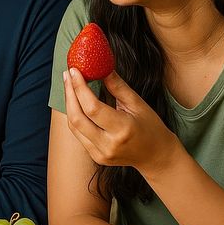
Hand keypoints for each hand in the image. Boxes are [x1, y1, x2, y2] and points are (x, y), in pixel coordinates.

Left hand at [62, 69, 179, 174]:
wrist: (156, 156)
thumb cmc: (150, 127)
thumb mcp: (138, 104)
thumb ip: (117, 86)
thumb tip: (101, 67)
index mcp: (123, 129)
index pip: (92, 107)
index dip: (79, 88)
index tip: (74, 70)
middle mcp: (109, 144)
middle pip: (77, 118)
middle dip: (69, 94)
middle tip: (67, 75)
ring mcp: (101, 153)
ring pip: (74, 126)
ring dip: (69, 104)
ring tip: (69, 85)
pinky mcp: (96, 157)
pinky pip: (78, 134)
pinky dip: (75, 116)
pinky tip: (75, 102)